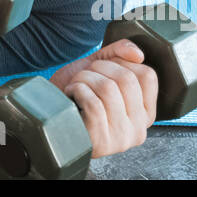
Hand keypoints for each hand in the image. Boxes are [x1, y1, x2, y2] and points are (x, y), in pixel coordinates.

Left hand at [50, 40, 157, 157]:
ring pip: (108, 88)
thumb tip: (138, 54)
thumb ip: (119, 53)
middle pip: (127, 79)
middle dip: (98, 68)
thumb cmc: (75, 95)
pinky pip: (93, 104)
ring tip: (76, 87)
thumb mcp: (98, 68)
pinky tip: (71, 96)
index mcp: (145, 113)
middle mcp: (138, 129)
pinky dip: (77, 91)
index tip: (103, 70)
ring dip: (84, 79)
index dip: (120, 62)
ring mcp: (121, 139)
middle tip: (84, 76)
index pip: (148, 75)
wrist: (49, 116)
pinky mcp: (101, 142)